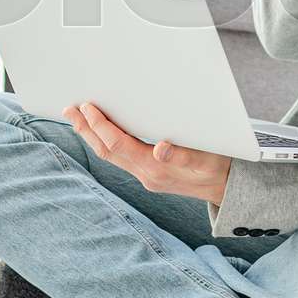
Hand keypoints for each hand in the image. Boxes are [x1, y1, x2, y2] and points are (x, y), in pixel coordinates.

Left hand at [63, 101, 230, 205]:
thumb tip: (161, 147)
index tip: (88, 107)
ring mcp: (146, 177)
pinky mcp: (150, 175)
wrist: (228, 190)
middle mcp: (146, 174)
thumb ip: (185, 154)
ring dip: (92, 136)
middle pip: (106, 151)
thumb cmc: (220, 168)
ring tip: (78, 118)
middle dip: (86, 129)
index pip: (118, 144)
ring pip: (110, 156)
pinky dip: (106, 143)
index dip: (101, 125)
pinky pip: (120, 159)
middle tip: (70, 109)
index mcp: (156, 168)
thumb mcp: (208, 159)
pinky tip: (102, 134)